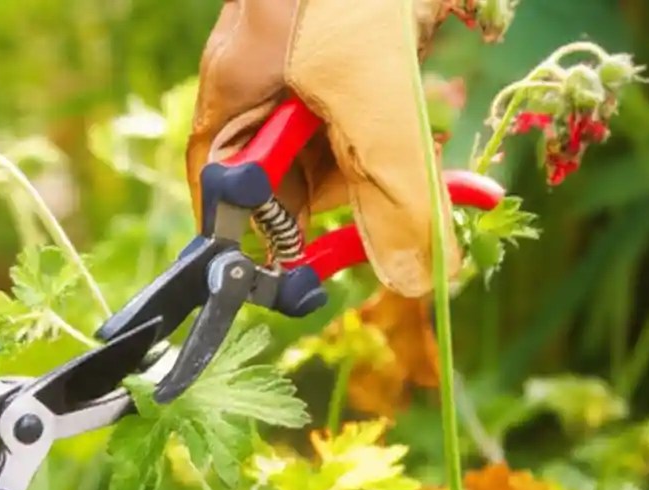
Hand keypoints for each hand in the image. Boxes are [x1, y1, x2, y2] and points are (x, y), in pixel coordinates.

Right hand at [188, 0, 458, 297]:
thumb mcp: (372, 98)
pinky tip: (425, 96)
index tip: (304, 277)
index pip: (224, 197)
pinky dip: (396, 112)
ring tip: (421, 123)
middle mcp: (252, 88)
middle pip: (288, 175)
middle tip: (401, 197)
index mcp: (230, 101)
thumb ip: (391, 192)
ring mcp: (294, 66)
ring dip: (383, 148)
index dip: (261, 242)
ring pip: (333, 141)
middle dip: (348, 190)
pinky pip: (360, 103)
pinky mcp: (336, 48)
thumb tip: (411, 281)